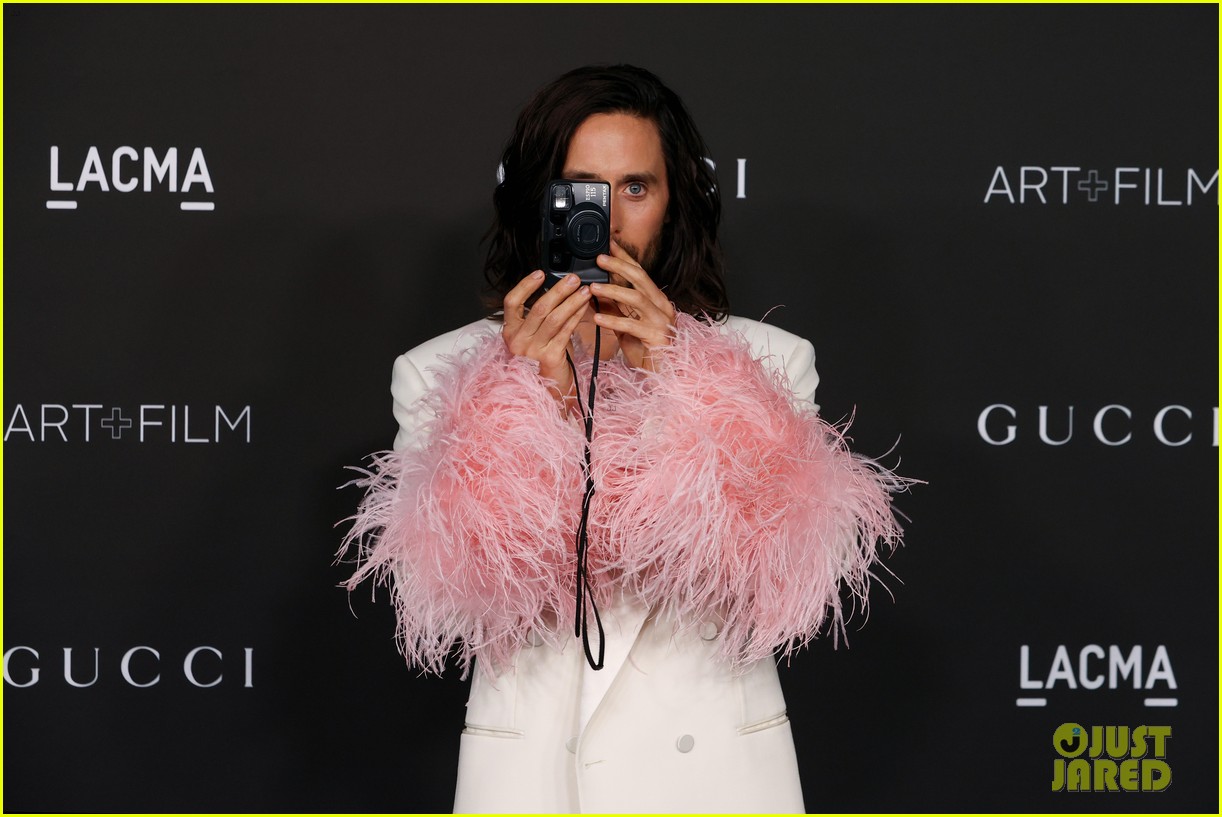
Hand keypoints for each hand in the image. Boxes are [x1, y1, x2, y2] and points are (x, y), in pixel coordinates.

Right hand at [502, 270, 590, 400]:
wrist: (545, 394)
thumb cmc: (540, 364)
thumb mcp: (533, 339)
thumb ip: (539, 319)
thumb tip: (557, 293)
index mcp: (510, 332)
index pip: (512, 302)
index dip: (525, 285)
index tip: (540, 273)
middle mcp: (518, 340)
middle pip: (539, 307)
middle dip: (559, 290)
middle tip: (574, 279)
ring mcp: (532, 350)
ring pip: (554, 318)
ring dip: (572, 301)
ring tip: (585, 290)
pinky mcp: (550, 357)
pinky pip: (566, 331)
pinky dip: (576, 317)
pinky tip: (585, 308)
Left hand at [589, 241, 675, 370]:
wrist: (665, 376)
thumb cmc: (647, 352)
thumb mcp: (626, 326)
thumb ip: (615, 309)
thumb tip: (595, 291)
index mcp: (655, 301)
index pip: (639, 273)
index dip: (624, 258)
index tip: (609, 245)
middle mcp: (661, 306)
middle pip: (640, 278)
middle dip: (619, 266)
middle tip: (599, 258)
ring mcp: (661, 320)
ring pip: (637, 298)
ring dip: (613, 291)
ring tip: (593, 288)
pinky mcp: (657, 337)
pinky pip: (633, 325)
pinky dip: (614, 321)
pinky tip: (598, 319)